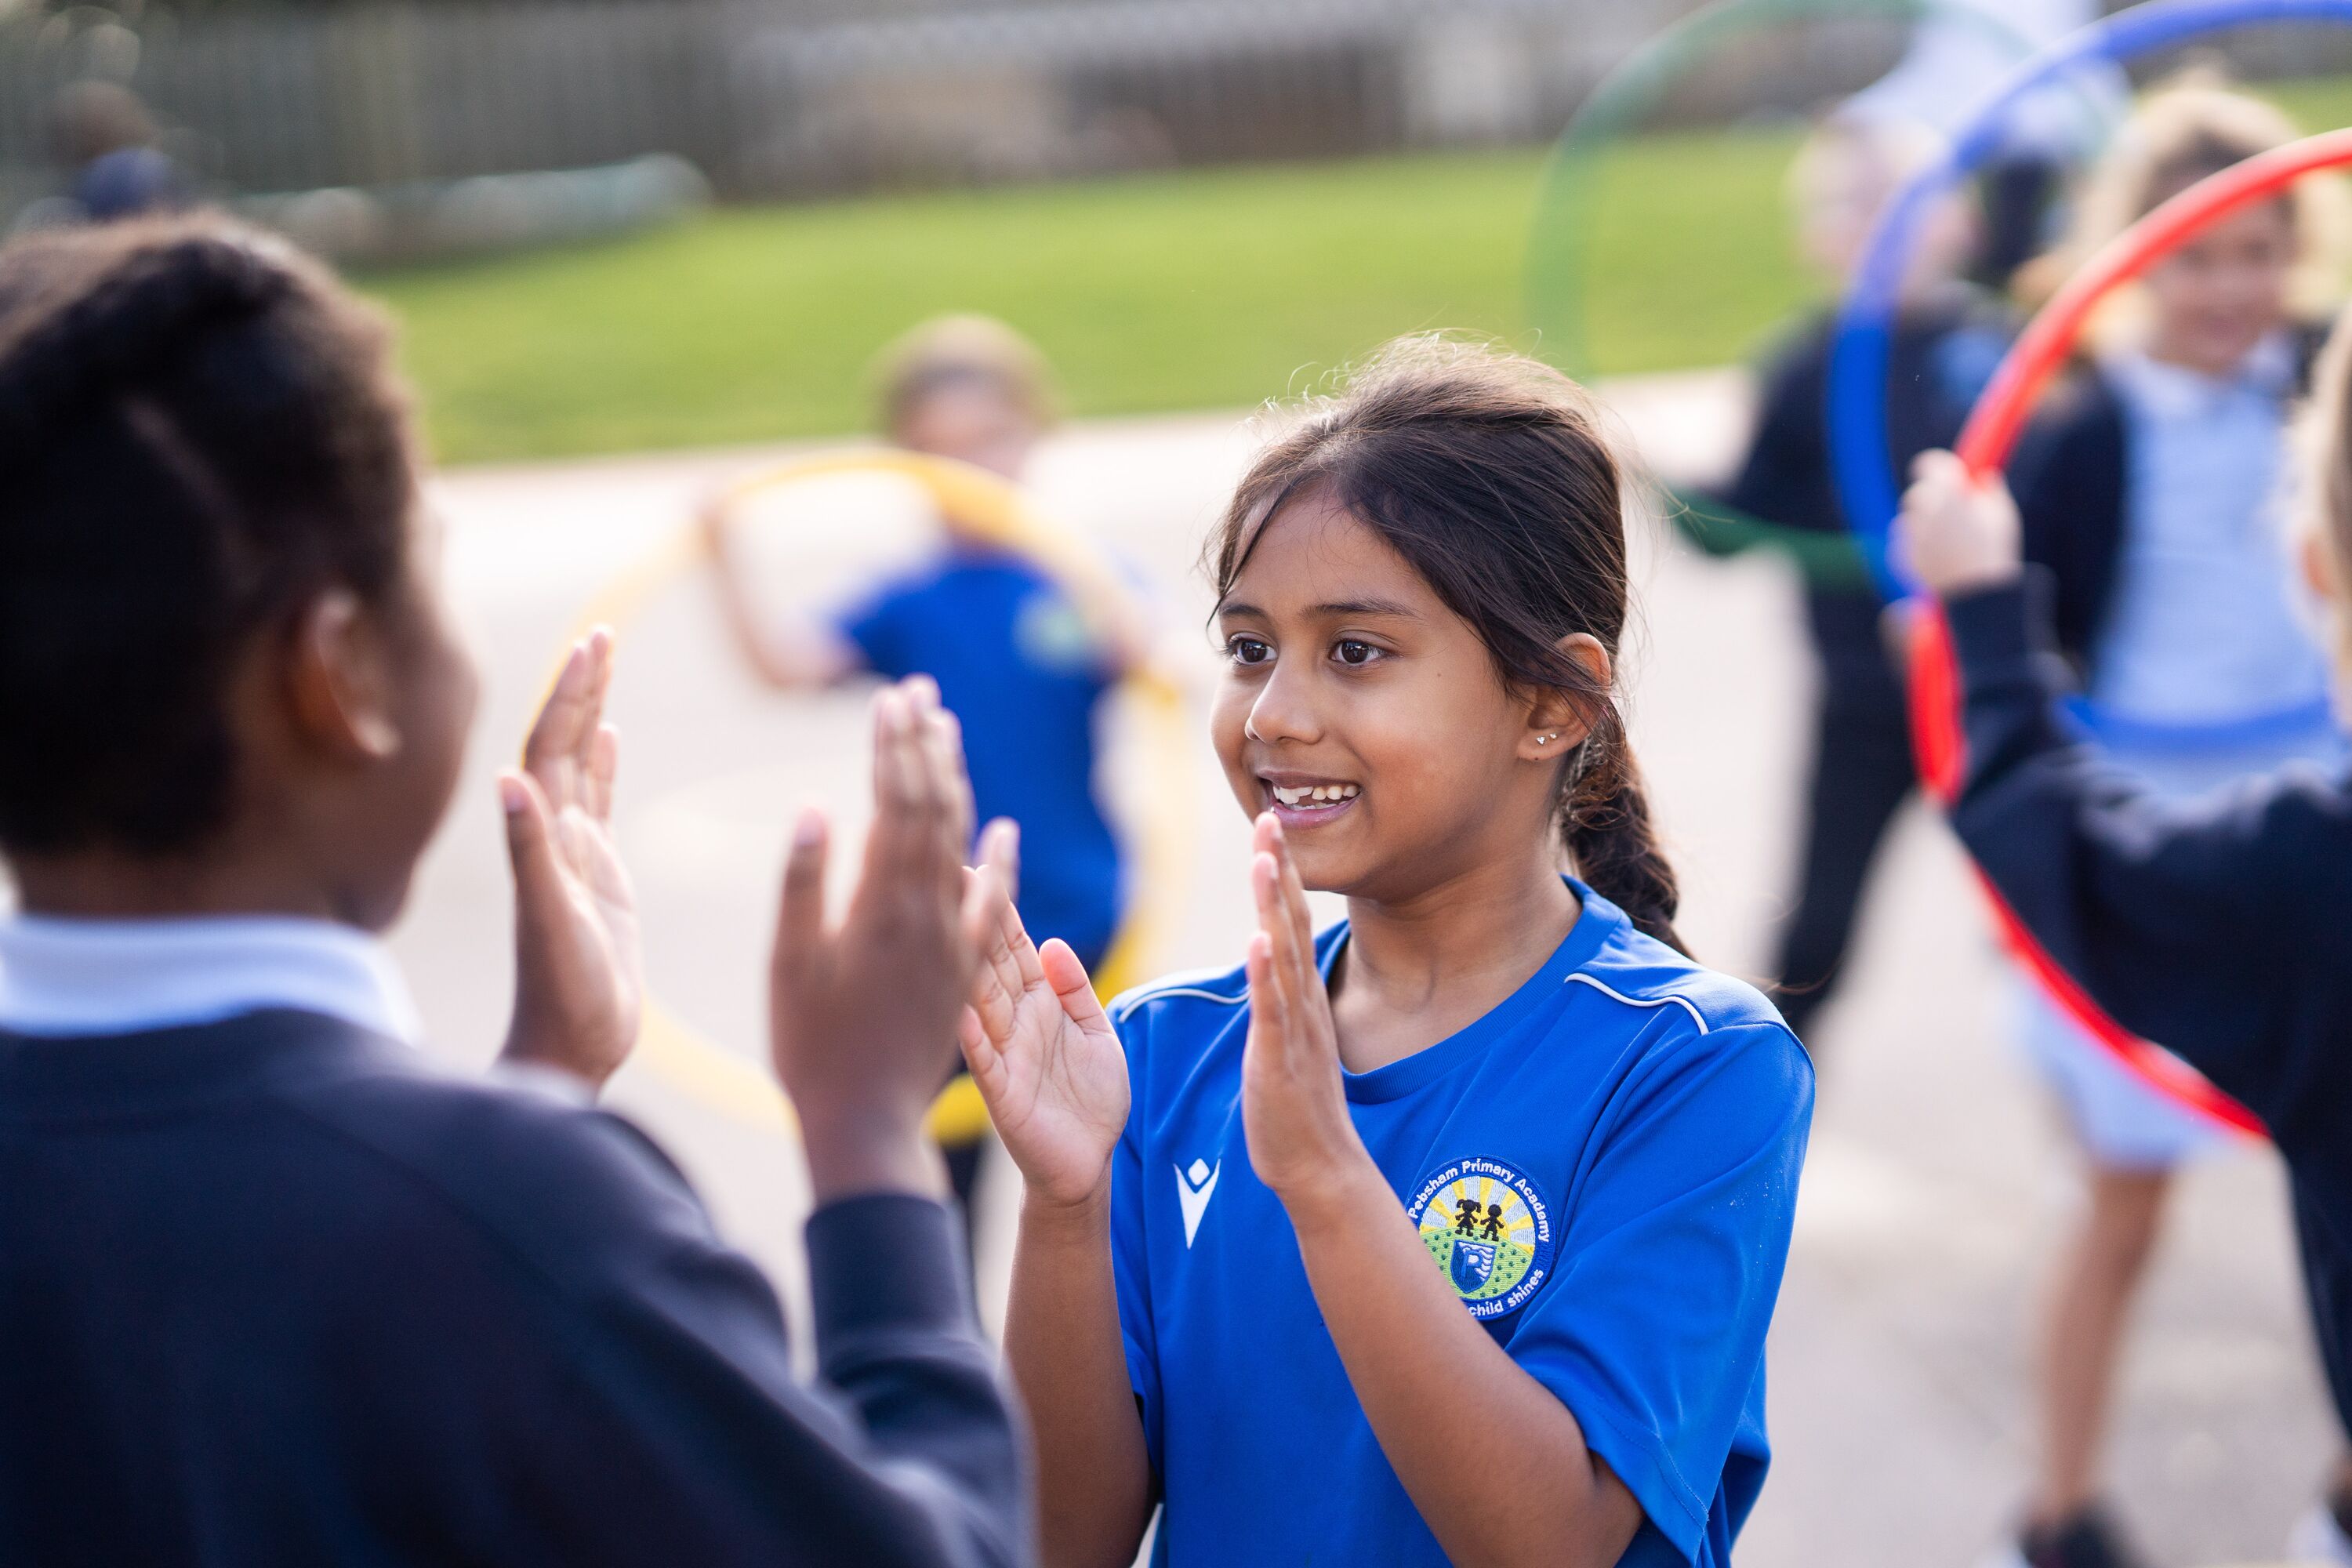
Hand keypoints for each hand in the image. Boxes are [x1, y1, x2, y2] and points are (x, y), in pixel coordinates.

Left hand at [500, 628, 641, 1090]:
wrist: (567, 1050)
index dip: (570, 695)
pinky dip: (606, 765)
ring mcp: (574, 854)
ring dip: (591, 713)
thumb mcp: (550, 925)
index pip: (553, 748)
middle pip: (564, 743)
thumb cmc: (562, 997)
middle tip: (603, 634)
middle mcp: (553, 836)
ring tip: (606, 663)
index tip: (592, 644)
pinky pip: (600, 804)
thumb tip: (507, 782)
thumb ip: (529, 854)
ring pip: (581, 765)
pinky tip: (614, 740)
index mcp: (543, 838)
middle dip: (581, 686)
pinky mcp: (598, 877)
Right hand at [770, 677, 1000, 1202]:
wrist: (864, 1120)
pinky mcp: (965, 969)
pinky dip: (997, 862)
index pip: (896, 803)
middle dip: (924, 746)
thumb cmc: (809, 1046)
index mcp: (881, 905)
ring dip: (955, 783)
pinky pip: (991, 905)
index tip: (889, 697)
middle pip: (934, 810)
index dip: (894, 747)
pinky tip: (1002, 829)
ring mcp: (952, 941)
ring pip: (962, 843)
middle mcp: (927, 913)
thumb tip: (813, 808)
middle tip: (917, 691)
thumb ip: (803, 886)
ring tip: (947, 731)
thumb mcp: (789, 965)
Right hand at [960, 820, 1130, 1209]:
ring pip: (977, 998)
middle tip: (945, 871)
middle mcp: (1013, 1020)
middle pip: (989, 959)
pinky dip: (968, 1031)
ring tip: (940, 921)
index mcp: (1038, 1002)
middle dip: (970, 917)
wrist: (1088, 1168)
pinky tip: (954, 1006)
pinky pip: (981, 1056)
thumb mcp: (1095, 1034)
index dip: (998, 904)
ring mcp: (1002, 1053)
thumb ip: (1076, 990)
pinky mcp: (1000, 1091)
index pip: (1013, 943)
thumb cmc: (1091, 1102)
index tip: (980, 859)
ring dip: (960, 962)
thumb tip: (1054, 943)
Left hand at [1240, 813, 1372, 1219]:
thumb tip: (1271, 962)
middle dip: (1279, 869)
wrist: (1318, 1166)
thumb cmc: (1296, 1106)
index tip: (1269, 825)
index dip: (1281, 874)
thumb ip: (1281, 1000)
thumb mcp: (1287, 1038)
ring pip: (1284, 957)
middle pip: (1292, 923)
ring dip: (1275, 906)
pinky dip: (1268, 976)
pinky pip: (1274, 1012)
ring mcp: (1295, 1029)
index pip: (1291, 922)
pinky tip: (1259, 943)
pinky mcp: (1281, 1060)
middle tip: (1268, 817)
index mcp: (1299, 997)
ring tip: (1265, 859)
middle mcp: (1302, 1003)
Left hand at [1897, 449, 2023, 596]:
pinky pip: (1905, 542)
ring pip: (1910, 519)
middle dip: (1934, 498)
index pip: (1928, 463)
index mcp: (1945, 492)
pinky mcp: (1900, 554)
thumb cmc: (1993, 551)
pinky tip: (1940, 558)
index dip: (1938, 467)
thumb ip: (1990, 489)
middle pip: (1919, 492)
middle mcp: (1922, 509)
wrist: (1975, 595)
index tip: (1949, 474)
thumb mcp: (2002, 514)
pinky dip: (1918, 546)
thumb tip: (1983, 476)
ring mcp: (1908, 533)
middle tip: (1955, 511)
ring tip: (1951, 542)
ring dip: (1925, 524)